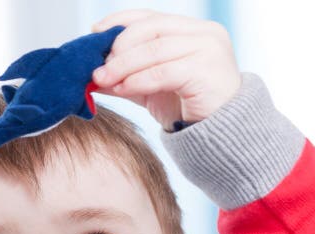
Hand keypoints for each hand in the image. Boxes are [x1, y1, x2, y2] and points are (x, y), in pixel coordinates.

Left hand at [91, 9, 240, 131]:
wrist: (221, 135)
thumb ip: (126, 77)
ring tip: (103, 79)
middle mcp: (204, 33)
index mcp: (193, 30)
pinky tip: (122, 88)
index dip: (120, 22)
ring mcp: (209, 49)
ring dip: (123, 65)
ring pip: (155, 50)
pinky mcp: (207, 70)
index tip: (94, 33)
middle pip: (151, 30)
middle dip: (119, 48)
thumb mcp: (152, 88)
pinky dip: (139, 79)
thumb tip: (93, 74)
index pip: (151, 17)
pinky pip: (164, 71)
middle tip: (97, 67)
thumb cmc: (189, 108)